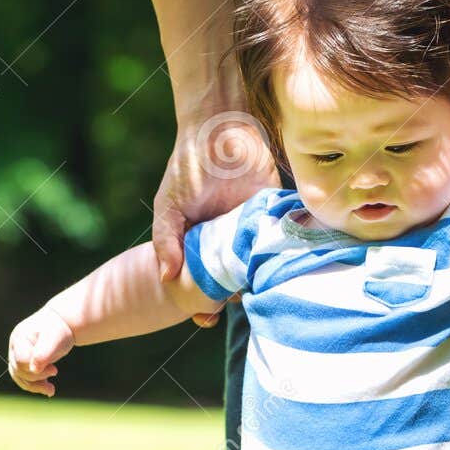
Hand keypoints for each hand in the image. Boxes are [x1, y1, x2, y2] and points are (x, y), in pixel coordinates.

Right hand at [7, 307, 76, 396]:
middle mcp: (15, 347)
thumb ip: (43, 353)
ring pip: (19, 377)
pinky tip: (48, 390)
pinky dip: (35, 385)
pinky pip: (24, 378)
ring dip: (35, 386)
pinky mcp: (24, 362)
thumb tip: (34, 369)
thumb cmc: (59, 330)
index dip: (36, 369)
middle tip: (56, 372)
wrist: (62, 325)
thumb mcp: (54, 339)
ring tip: (51, 390)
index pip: (21, 361)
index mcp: (19, 338)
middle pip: (19, 370)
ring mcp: (17, 355)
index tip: (55, 369)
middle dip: (37, 377)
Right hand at [152, 110, 278, 327]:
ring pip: (258, 268)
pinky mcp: (277, 217)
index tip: (205, 319)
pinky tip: (281, 274)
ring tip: (254, 293)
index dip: (202, 304)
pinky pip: (283, 243)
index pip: (202, 284)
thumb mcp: (168, 206)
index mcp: (200, 246)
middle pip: (232, 282)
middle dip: (231, 299)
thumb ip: (165, 241)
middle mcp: (228, 244)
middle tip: (230, 309)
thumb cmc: (189, 168)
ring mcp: (253, 233)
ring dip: (259, 282)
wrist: (222, 131)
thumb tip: (166, 278)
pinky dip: (284, 258)